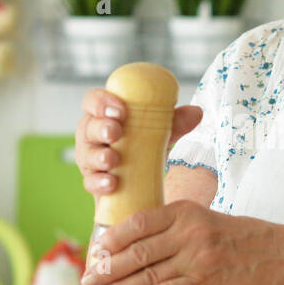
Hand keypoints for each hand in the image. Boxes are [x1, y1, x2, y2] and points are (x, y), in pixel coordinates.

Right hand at [75, 90, 202, 196]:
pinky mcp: (93, 183)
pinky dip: (100, 182)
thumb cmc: (143, 148)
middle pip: (88, 127)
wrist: (140, 182)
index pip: (93, 101)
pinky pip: (91, 182)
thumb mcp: (160, 134)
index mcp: (103, 116)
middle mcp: (91, 135)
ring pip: (87, 155)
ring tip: (112, 159)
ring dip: (99, 156)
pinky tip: (111, 183)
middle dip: (101, 129)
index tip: (120, 110)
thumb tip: (196, 112)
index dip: (101, 102)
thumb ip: (175, 123)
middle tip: (115, 132)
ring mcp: (89, 160)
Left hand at [80, 201, 282, 284]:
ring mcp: (196, 258)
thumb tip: (136, 240)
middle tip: (85, 279)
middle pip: (136, 251)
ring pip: (146, 274)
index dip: (112, 239)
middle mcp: (188, 232)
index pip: (138, 223)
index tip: (95, 251)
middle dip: (106, 267)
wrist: (277, 255)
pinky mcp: (204, 283)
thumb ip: (173, 227)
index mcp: (185, 211)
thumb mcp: (204, 220)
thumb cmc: (239, 238)